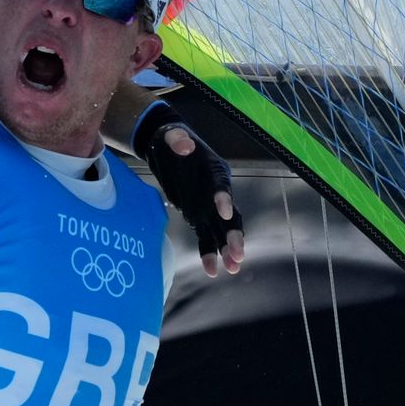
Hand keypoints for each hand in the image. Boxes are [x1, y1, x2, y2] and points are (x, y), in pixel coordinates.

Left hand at [137, 104, 244, 276]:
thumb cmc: (170, 139)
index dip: (223, 197)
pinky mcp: (199, 215)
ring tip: (232, 269)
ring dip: (227, 249)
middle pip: (230, 215)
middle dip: (234, 234)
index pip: (221, 184)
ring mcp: (209, 205)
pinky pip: (206, 236)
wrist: (167, 147)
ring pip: (222, 231)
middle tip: (237, 254)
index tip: (224, 211)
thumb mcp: (170, 134)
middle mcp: (217, 190)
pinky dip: (208, 252)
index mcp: (214, 169)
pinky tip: (212, 270)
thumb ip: (177, 138)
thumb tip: (186, 146)